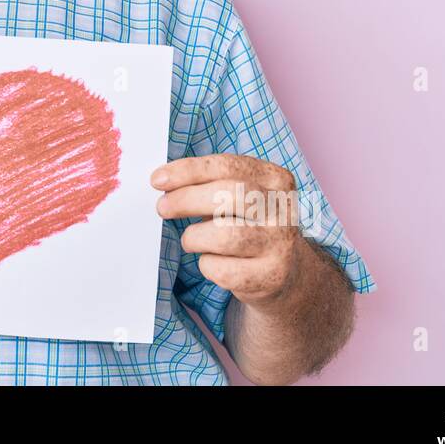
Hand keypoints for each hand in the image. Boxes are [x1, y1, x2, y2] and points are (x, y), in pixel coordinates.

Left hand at [150, 153, 302, 307]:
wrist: (286, 271)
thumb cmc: (249, 224)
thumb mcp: (240, 196)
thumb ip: (210, 183)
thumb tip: (164, 181)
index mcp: (275, 179)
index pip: (228, 166)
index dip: (188, 171)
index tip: (158, 179)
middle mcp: (282, 209)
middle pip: (229, 195)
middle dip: (186, 199)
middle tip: (163, 207)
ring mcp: (280, 244)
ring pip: (225, 235)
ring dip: (195, 237)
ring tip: (191, 239)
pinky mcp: (271, 276)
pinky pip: (223, 270)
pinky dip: (207, 265)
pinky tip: (213, 261)